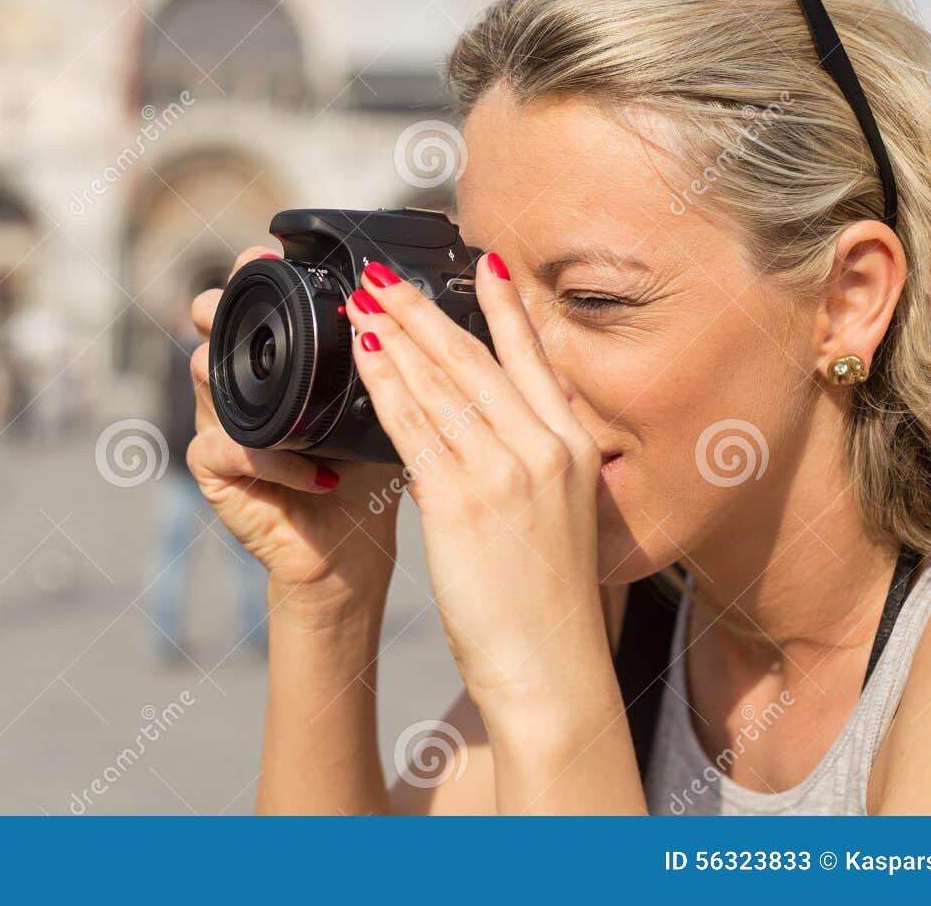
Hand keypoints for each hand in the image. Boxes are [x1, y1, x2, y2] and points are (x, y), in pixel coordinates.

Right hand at [186, 248, 402, 618]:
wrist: (350, 551)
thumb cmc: (367, 474)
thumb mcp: (379, 406)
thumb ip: (385, 360)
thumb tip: (417, 303)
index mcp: (276, 363)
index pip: (253, 305)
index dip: (249, 276)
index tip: (264, 253)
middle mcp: (241, 387)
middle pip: (210, 329)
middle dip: (217, 307)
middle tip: (235, 297)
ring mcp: (220, 426)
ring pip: (204, 378)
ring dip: (236, 374)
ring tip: (279, 381)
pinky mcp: (217, 474)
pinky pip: (231, 450)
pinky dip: (277, 458)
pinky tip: (320, 471)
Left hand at [341, 255, 606, 716]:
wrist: (551, 669)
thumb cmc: (548, 603)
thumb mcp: (560, 517)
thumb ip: (529, 465)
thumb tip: (481, 430)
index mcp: (571, 449)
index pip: (532, 359)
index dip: (503, 306)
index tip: (482, 261)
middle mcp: (542, 449)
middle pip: (472, 360)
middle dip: (420, 311)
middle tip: (381, 275)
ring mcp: (503, 472)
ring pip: (437, 385)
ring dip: (391, 336)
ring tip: (359, 303)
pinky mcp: (461, 501)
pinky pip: (412, 426)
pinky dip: (383, 384)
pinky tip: (361, 356)